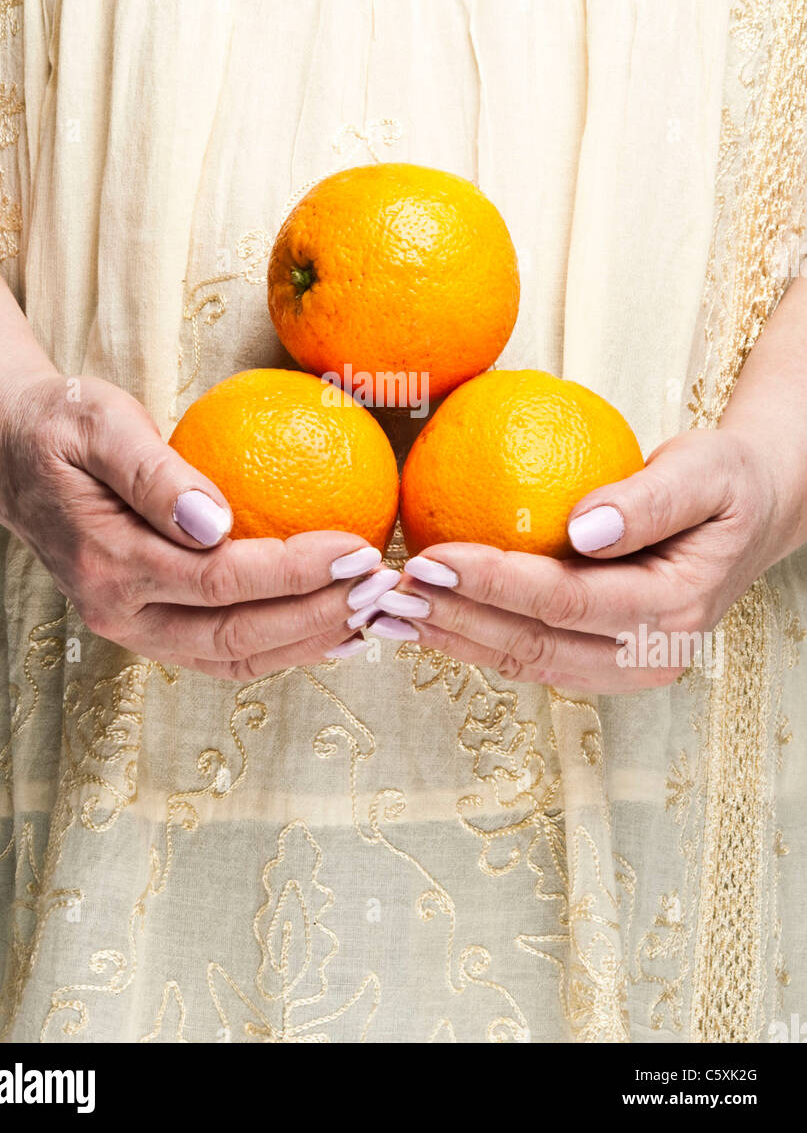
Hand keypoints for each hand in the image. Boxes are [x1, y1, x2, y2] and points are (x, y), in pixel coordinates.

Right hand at [0, 374, 396, 677]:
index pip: (219, 581)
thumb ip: (154, 472)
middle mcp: (118, 613)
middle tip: (379, 589)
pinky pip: (223, 651)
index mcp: (108, 563)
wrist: (13, 455)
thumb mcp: (100, 423)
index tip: (356, 547)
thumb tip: (214, 521)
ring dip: (308, 644)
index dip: (295, 572)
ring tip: (370, 618)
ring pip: (233, 658)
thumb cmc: (63, 426)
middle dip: (318, 618)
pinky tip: (331, 627)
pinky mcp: (151, 628)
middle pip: (235, 636)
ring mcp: (133, 630)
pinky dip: (281, 646)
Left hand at [370, 427, 802, 693]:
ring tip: (390, 612)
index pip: (566, 602)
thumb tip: (584, 527)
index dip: (493, 583)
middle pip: (533, 645)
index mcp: (674, 611)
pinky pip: (528, 655)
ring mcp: (622, 668)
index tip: (432, 557)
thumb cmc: (726, 482)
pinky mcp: (599, 663)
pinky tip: (427, 617)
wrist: (751, 513)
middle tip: (389, 593)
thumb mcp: (705, 471)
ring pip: (523, 662)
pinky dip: (472, 638)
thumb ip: (649, 499)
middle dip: (454, 620)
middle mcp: (649, 655)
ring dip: (452, 639)